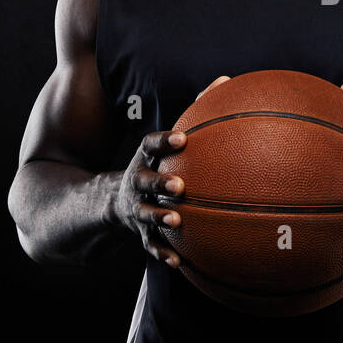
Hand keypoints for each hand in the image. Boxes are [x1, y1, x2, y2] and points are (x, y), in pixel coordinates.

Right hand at [114, 74, 229, 266]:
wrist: (115, 201)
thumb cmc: (159, 164)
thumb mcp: (169, 141)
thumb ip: (198, 110)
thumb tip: (227, 79)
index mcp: (146, 158)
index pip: (150, 145)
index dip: (163, 142)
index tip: (181, 139)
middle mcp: (138, 182)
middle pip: (145, 181)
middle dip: (160, 183)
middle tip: (179, 186)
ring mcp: (138, 208)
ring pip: (146, 213)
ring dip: (160, 216)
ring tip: (176, 219)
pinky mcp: (141, 233)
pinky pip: (151, 245)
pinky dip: (163, 253)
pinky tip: (178, 262)